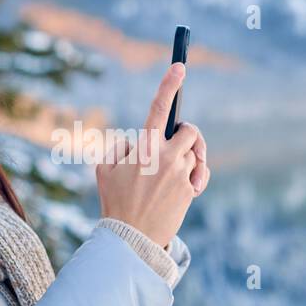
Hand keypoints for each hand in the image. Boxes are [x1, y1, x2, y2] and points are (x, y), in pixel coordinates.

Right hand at [96, 63, 209, 248]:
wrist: (132, 238)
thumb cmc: (115, 202)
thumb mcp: (104, 170)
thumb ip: (118, 147)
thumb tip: (135, 142)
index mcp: (144, 148)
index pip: (159, 108)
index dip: (169, 84)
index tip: (180, 66)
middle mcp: (166, 158)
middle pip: (189, 131)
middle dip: (185, 133)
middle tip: (176, 142)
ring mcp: (181, 174)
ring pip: (194, 154)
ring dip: (186, 159)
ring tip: (171, 175)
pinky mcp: (190, 190)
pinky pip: (201, 173)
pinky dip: (196, 176)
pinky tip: (187, 185)